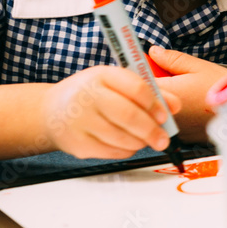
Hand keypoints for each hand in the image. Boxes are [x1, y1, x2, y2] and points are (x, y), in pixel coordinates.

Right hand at [41, 65, 182, 159]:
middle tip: (163, 139)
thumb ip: (147, 91)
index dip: (156, 104)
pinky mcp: (77, 143)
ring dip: (140, 141)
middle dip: (152, 130)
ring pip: (122, 137)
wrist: (50, 111)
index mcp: (101, 75)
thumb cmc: (90, 94)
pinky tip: (128, 144)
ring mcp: (80, 121)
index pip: (136, 88)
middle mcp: (87, 95)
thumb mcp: (115, 83)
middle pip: (129, 116)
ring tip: (146, 140)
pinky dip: (126, 150)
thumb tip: (176, 105)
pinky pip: (112, 152)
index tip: (165, 115)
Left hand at [149, 46, 226, 142]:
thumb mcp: (197, 66)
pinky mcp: (184, 137)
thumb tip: (155, 53)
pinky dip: (176, 112)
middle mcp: (167, 115)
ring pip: (159, 111)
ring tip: (185, 90)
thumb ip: (171, 59)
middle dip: (154, 84)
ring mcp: (175, 128)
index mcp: (167, 94)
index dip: (142, 70)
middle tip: (169, 73)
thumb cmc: (226, 89)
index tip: (146, 63)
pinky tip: (191, 103)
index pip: (140, 81)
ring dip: (164, 99)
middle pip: (148, 97)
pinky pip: (172, 122)